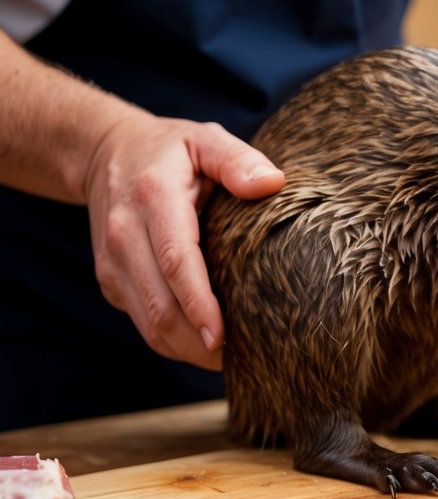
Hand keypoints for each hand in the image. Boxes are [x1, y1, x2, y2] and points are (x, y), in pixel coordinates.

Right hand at [84, 116, 284, 369]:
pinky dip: (176, 341)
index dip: (198, 303)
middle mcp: (124, 235)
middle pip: (160, 305)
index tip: (224, 336)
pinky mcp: (111, 282)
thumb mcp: (205, 139)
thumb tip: (272, 183)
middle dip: (200, 342)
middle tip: (248, 358)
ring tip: (235, 359)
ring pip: (149, 325)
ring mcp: (112, 263)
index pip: (175, 261)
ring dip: (189, 350)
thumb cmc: (169, 150)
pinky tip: (210, 344)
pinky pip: (144, 323)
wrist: (104, 153)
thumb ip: (238, 159)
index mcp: (152, 198)